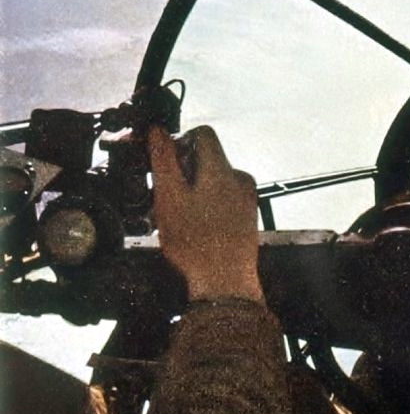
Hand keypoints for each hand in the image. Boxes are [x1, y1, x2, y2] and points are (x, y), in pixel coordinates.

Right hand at [147, 125, 263, 303]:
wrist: (224, 282)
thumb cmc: (196, 245)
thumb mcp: (169, 197)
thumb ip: (163, 160)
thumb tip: (158, 131)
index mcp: (222, 170)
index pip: (203, 134)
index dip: (178, 142)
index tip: (163, 162)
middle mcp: (240, 180)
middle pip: (207, 159)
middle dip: (182, 171)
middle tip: (163, 195)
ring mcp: (246, 199)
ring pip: (212, 181)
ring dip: (191, 191)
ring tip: (174, 216)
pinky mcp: (246, 216)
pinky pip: (222, 199)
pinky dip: (204, 205)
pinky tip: (191, 226)